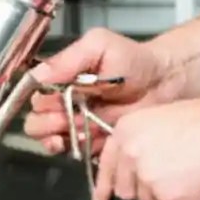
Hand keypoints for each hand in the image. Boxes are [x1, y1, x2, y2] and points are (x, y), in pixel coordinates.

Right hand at [24, 28, 181, 155]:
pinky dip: (78, 150)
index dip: (38, 104)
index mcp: (61, 83)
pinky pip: (78, 154)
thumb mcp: (98, 46)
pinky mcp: (96, 143)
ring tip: (75, 129)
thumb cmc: (134, 59)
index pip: (34, 99)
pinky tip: (86, 141)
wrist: (165, 80)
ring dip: (58, 138)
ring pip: (53, 142)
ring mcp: (80, 127)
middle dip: (45, 123)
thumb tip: (39, 74)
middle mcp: (66, 106)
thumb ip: (68, 58)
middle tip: (63, 117)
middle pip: (37, 124)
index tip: (50, 102)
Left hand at [94, 97, 199, 199]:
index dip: (103, 187)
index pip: (106, 167)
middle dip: (144, 191)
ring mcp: (148, 179)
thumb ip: (140, 143)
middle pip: (126, 192)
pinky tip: (195, 186)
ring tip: (187, 176)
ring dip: (167, 198)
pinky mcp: (168, 198)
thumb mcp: (159, 120)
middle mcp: (132, 156)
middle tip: (166, 180)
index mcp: (126, 132)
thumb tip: (137, 166)